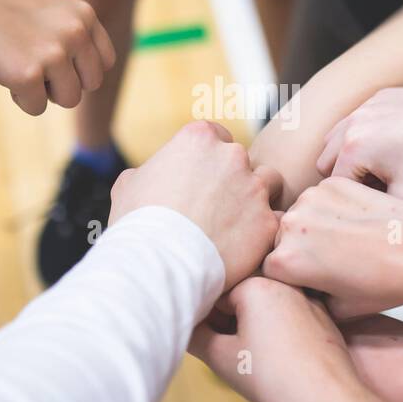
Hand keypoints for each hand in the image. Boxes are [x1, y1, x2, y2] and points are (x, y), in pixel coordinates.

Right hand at [0, 0, 114, 113]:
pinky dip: (19, 97)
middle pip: (90, 85)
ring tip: (18, 65)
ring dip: (44, 92)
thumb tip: (84, 80)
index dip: (78, 69)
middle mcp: (76, 32)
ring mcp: (55, 53)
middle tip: (32, 64)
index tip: (53, 60)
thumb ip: (71, 37)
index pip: (104, 62)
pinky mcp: (29, 74)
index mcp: (85, 15)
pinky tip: (2, 70)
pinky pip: (37, 107)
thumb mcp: (48, 11)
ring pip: (69, 100)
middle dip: (63, 83)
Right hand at [110, 122, 281, 288]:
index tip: (201, 181)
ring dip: (257, 198)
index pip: (216, 136)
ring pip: (269, 183)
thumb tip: (151, 176)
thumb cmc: (137, 225)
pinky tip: (245, 248)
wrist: (158, 265)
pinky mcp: (268, 223)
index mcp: (199, 138)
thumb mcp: (128, 185)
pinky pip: (274, 222)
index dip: (209, 160)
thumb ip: (149, 171)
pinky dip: (262, 233)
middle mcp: (233, 156)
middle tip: (216, 207)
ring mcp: (254, 188)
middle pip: (243, 160)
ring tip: (238, 224)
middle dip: (233, 179)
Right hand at [188, 277, 365, 401]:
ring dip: (255, 330)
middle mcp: (286, 285)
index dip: (206, 321)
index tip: (205, 343)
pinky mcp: (325, 321)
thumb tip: (183, 324)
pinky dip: (279, 337)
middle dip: (231, 324)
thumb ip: (195, 336)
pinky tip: (278, 364)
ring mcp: (309, 302)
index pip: (217, 296)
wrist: (328, 401)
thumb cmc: (272, 378)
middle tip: (227, 355)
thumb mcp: (221, 358)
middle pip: (243, 300)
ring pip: (268, 311)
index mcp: (257, 284)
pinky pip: (291, 322)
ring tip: (253, 362)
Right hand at [264, 177, 402, 317]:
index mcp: (286, 261)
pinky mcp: (333, 183)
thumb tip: (303, 293)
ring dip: (313, 225)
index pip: (269, 268)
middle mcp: (290, 226)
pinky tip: (356, 222)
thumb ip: (309, 299)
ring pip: (300, 214)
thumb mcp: (340, 308)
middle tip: (330, 261)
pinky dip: (332, 207)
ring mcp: (311, 199)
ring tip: (346, 240)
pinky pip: (321, 196)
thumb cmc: (387, 283)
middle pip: (280, 238)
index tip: (310, 280)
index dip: (290, 276)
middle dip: (299, 249)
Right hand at [317, 86, 402, 201]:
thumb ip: (368, 208)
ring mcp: (368, 103)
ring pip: (338, 136)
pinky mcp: (382, 94)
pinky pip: (360, 118)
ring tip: (387, 165)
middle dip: (347, 174)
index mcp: (355, 147)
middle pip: (326, 158)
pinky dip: (369, 133)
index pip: (332, 184)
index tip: (383, 201)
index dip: (355, 198)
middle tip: (382, 185)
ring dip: (352, 153)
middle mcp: (354, 121)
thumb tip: (348, 215)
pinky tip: (400, 144)